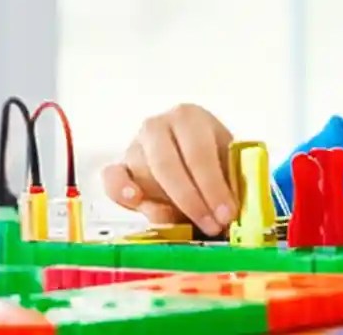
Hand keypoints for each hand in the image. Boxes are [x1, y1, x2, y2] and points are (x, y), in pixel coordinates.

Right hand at [101, 103, 236, 235]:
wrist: (192, 160)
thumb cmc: (214, 162)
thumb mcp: (229, 165)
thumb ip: (230, 184)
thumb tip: (229, 214)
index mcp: (190, 117)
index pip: (199, 153)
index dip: (213, 187)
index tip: (226, 214)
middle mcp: (158, 125)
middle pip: (167, 165)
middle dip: (191, 200)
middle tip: (212, 225)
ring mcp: (135, 146)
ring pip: (143, 176)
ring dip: (165, 204)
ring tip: (186, 221)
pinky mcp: (119, 167)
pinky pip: (112, 178)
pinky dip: (121, 190)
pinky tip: (136, 199)